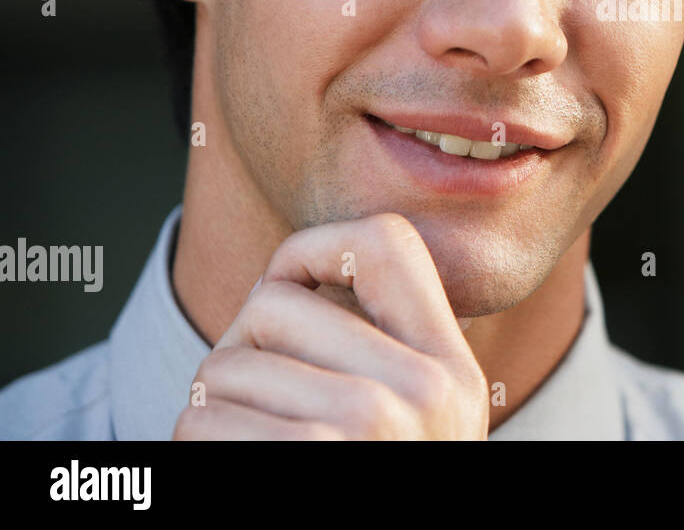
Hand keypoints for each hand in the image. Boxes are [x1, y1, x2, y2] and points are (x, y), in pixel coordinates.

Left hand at [173, 213, 488, 439]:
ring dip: (212, 406)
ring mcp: (367, 429)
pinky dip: (195, 443)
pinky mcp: (306, 464)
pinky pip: (199, 419)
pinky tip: (234, 462)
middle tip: (250, 395)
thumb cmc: (385, 477)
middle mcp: (422, 392)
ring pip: (222, 366)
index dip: (313, 246)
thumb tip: (313, 272)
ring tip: (249, 437)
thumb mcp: (428, 419)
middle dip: (238, 346)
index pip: (385, 243)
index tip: (289, 285)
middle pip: (274, 305)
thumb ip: (393, 352)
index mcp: (452, 369)